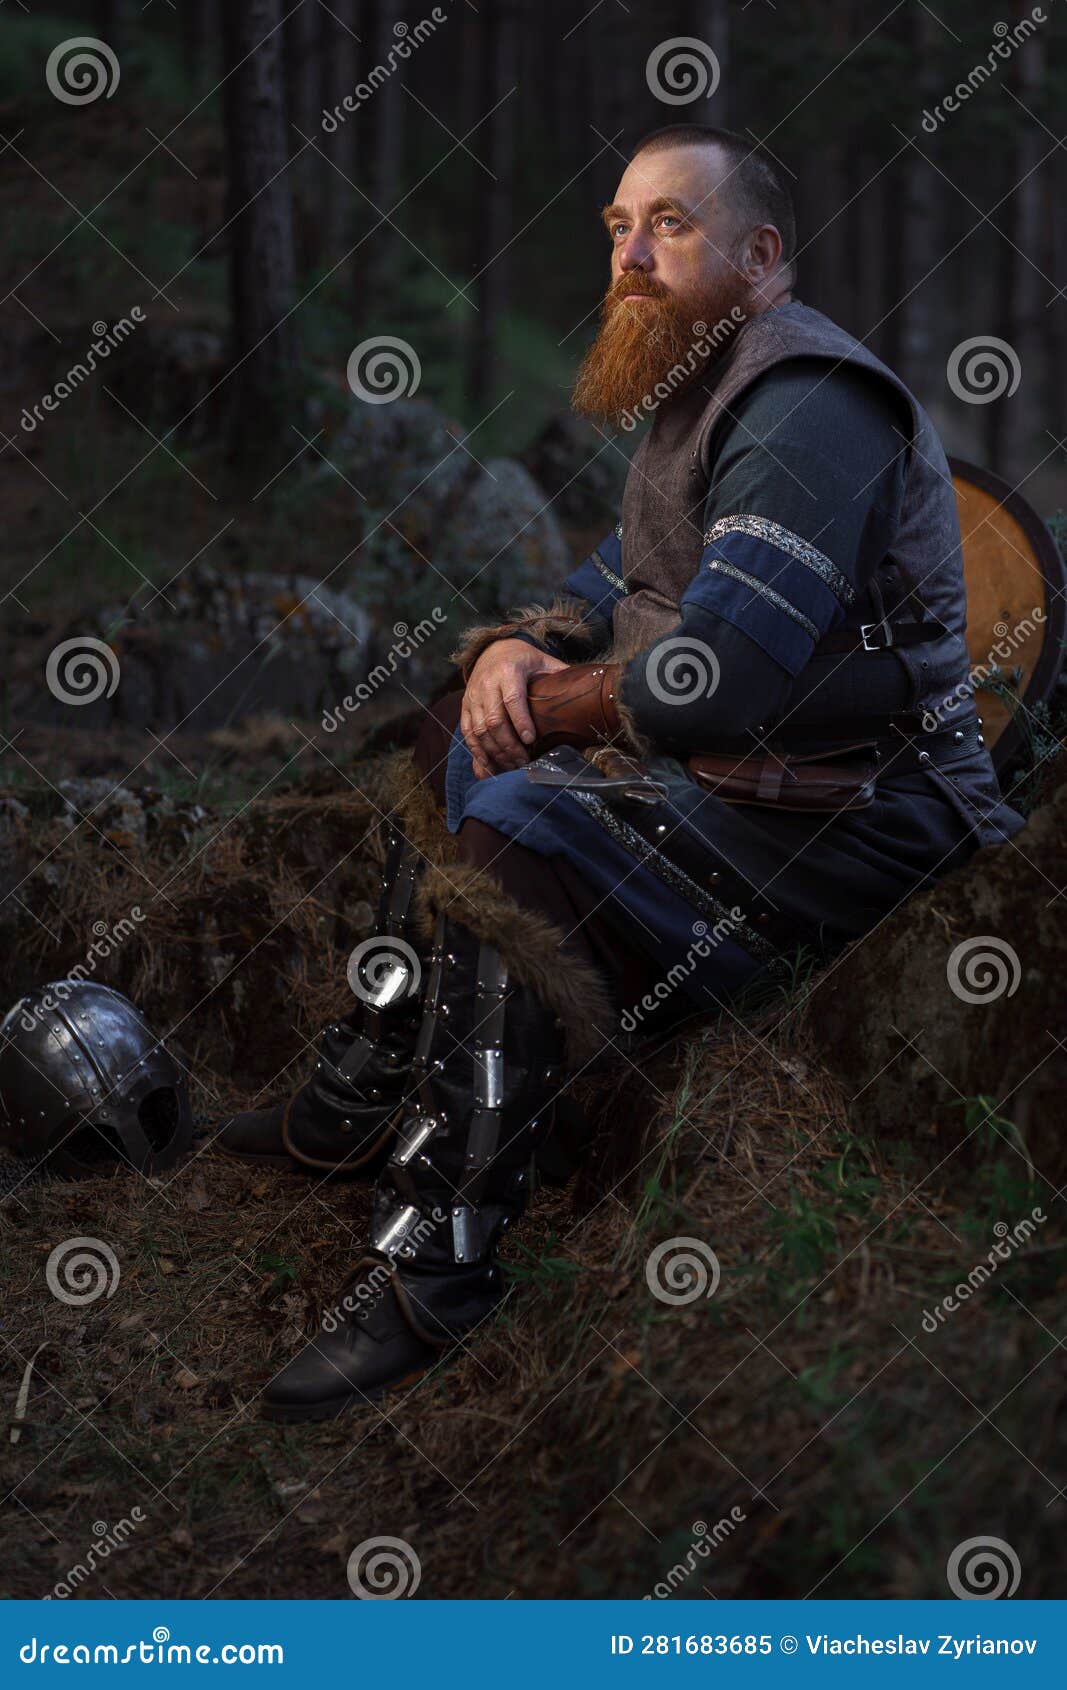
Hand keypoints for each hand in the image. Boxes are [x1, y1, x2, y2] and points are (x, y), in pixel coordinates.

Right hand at [461, 638, 567, 777]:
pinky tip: (490, 764)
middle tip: (523, 761)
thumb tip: (589, 689)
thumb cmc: (524, 660)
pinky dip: (477, 751)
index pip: (512, 698)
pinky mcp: (465, 706)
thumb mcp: (543, 661)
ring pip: (479, 729)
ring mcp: (473, 696)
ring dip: (495, 751)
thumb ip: (561, 674)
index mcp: (509, 670)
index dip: (520, 720)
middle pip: (494, 719)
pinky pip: (468, 732)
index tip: (530, 740)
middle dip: (508, 744)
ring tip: (512, 765)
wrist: (493, 650)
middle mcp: (487, 683)